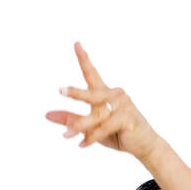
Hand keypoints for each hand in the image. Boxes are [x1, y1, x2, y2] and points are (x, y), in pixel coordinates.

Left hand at [46, 42, 159, 157]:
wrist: (144, 146)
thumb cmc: (117, 134)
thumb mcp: (90, 127)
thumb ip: (70, 119)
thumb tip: (47, 115)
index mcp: (105, 93)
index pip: (92, 74)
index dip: (84, 59)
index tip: (76, 44)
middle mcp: (114, 95)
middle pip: (91, 93)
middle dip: (76, 92)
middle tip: (60, 90)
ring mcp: (123, 105)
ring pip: (96, 115)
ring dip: (80, 126)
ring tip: (65, 136)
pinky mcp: (127, 118)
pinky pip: (104, 128)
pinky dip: (92, 137)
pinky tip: (82, 144)